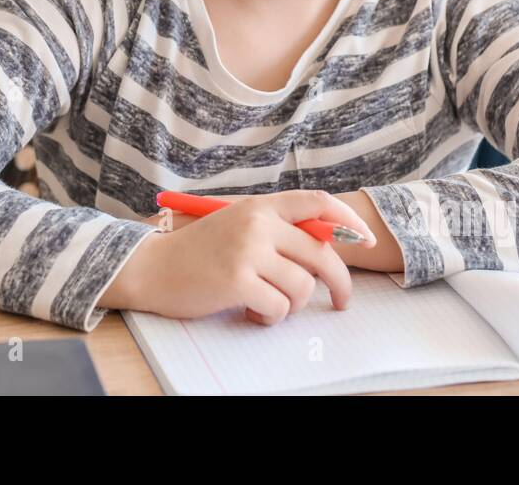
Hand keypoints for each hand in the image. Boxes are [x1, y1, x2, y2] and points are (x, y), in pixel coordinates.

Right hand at [114, 190, 377, 325]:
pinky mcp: (237, 281)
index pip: (318, 203)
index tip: (365, 240)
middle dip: (339, 284)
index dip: (349, 220)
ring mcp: (248, 251)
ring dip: (289, 306)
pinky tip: (249, 310)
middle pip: (321, 254)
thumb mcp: (239, 226)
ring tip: (265, 302)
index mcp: (261, 206)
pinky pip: (278, 308)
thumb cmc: (199, 251)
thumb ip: (276, 230)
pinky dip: (269, 317)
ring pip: (301, 288)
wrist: (153, 267)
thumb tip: (325, 248)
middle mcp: (258, 223)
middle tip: (341, 302)